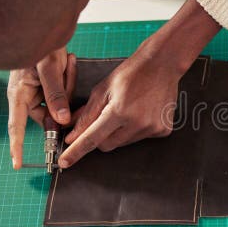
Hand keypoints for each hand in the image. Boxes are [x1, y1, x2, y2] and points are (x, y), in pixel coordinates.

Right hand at [7, 48, 76, 168]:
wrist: (44, 26)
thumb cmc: (39, 44)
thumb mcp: (48, 70)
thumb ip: (55, 95)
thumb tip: (61, 121)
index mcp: (19, 94)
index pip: (17, 126)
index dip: (17, 146)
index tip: (18, 164)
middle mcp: (26, 95)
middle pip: (49, 113)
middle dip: (61, 100)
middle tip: (64, 74)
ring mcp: (37, 89)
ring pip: (60, 102)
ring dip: (67, 84)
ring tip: (65, 62)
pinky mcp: (48, 84)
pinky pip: (64, 91)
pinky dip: (69, 78)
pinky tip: (67, 61)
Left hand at [58, 51, 179, 167]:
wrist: (162, 64)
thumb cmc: (131, 73)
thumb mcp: (103, 89)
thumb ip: (86, 114)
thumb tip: (72, 134)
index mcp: (119, 111)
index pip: (92, 138)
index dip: (76, 152)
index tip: (65, 162)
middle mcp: (137, 123)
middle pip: (107, 145)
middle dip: (98, 137)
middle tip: (101, 121)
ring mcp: (152, 128)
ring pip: (123, 143)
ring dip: (117, 133)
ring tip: (126, 110)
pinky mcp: (162, 130)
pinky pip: (140, 138)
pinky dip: (134, 130)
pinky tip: (140, 112)